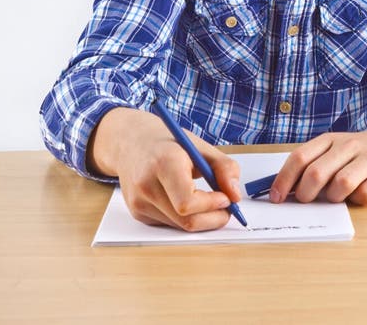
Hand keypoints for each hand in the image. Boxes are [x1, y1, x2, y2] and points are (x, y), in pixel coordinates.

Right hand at [88, 107, 241, 231]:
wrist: (130, 141)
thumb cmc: (167, 142)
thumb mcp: (199, 145)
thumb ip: (224, 168)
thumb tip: (236, 196)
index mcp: (163, 163)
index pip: (187, 202)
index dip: (211, 204)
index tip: (226, 198)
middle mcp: (146, 185)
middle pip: (185, 220)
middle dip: (212, 218)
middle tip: (226, 208)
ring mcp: (139, 202)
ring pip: (179, 225)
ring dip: (200, 219)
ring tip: (209, 201)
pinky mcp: (137, 213)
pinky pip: (169, 223)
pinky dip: (184, 217)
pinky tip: (186, 199)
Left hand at [269, 113, 366, 205]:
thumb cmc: (360, 152)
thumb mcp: (335, 150)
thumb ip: (313, 164)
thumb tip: (284, 189)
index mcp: (331, 139)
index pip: (300, 157)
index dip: (284, 179)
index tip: (276, 197)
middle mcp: (349, 146)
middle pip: (317, 172)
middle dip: (305, 194)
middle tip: (305, 202)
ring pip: (342, 184)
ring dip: (334, 197)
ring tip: (337, 196)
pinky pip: (366, 194)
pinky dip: (359, 200)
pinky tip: (360, 195)